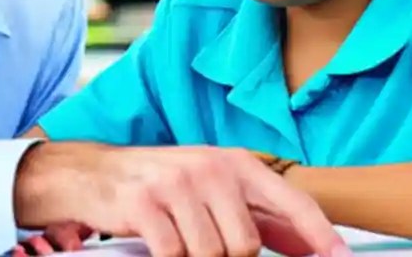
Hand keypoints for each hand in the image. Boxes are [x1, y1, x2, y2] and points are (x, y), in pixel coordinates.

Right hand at [15, 143, 347, 256]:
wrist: (93, 174)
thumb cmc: (160, 186)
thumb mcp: (213, 191)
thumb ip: (258, 217)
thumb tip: (309, 245)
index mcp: (235, 163)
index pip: (291, 201)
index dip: (318, 234)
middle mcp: (210, 167)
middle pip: (245, 243)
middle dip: (227, 255)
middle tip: (201, 242)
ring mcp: (177, 183)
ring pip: (210, 253)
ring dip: (194, 256)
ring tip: (176, 239)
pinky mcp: (145, 203)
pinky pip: (174, 253)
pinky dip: (168, 256)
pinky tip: (156, 241)